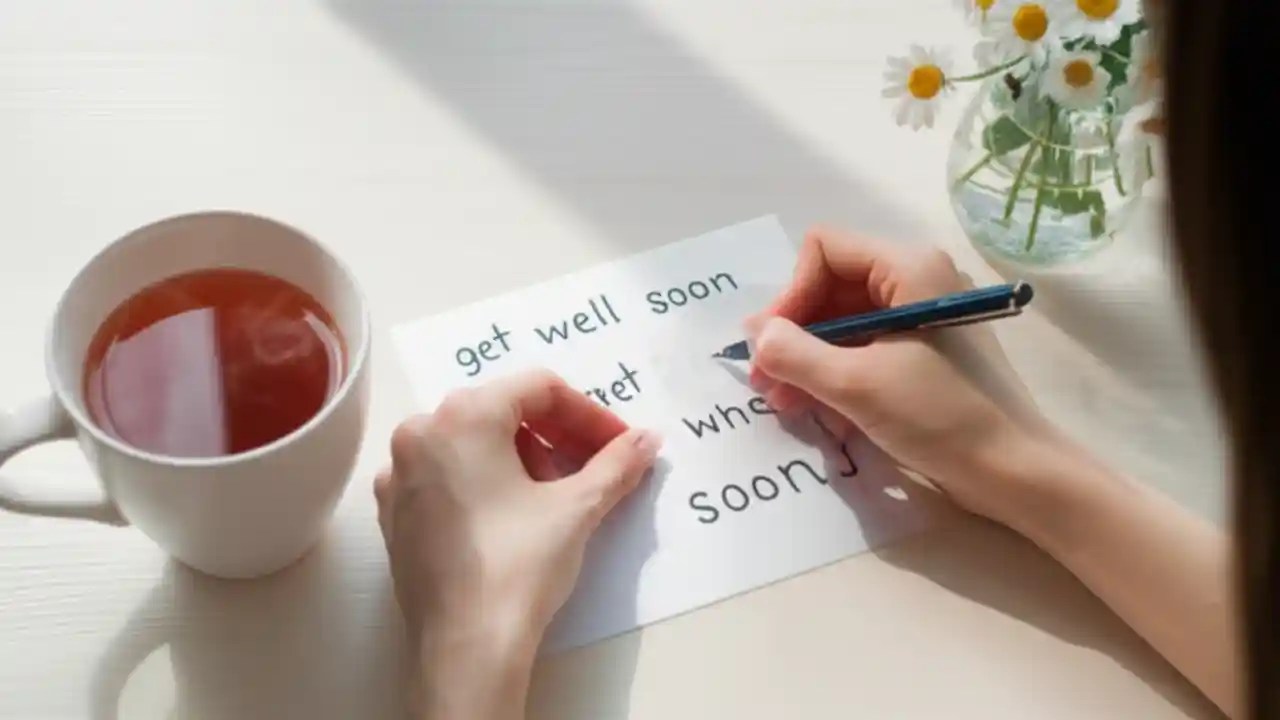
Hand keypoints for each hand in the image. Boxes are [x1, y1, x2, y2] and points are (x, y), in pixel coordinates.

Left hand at [375, 369, 660, 719]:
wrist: (466, 645)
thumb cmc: (519, 565)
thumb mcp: (578, 508)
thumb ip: (616, 463)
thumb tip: (647, 439)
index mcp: (464, 415)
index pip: (539, 389)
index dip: (588, 414)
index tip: (618, 446)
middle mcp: (421, 432)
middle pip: (503, 411)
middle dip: (556, 436)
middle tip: (593, 469)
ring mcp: (400, 474)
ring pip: (472, 443)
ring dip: (521, 458)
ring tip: (554, 498)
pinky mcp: (394, 513)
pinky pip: (446, 476)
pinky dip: (484, 482)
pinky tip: (512, 517)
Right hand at [748, 227, 1051, 524]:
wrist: (1015, 473)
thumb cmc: (941, 417)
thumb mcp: (857, 386)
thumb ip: (796, 354)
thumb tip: (754, 333)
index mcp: (909, 268)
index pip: (824, 250)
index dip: (790, 295)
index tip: (773, 348)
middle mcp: (917, 281)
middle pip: (831, 286)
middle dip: (794, 334)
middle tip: (765, 382)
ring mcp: (923, 318)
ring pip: (844, 323)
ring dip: (809, 360)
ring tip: (784, 404)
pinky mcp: (926, 354)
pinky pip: (866, 349)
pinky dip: (837, 375)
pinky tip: (819, 412)